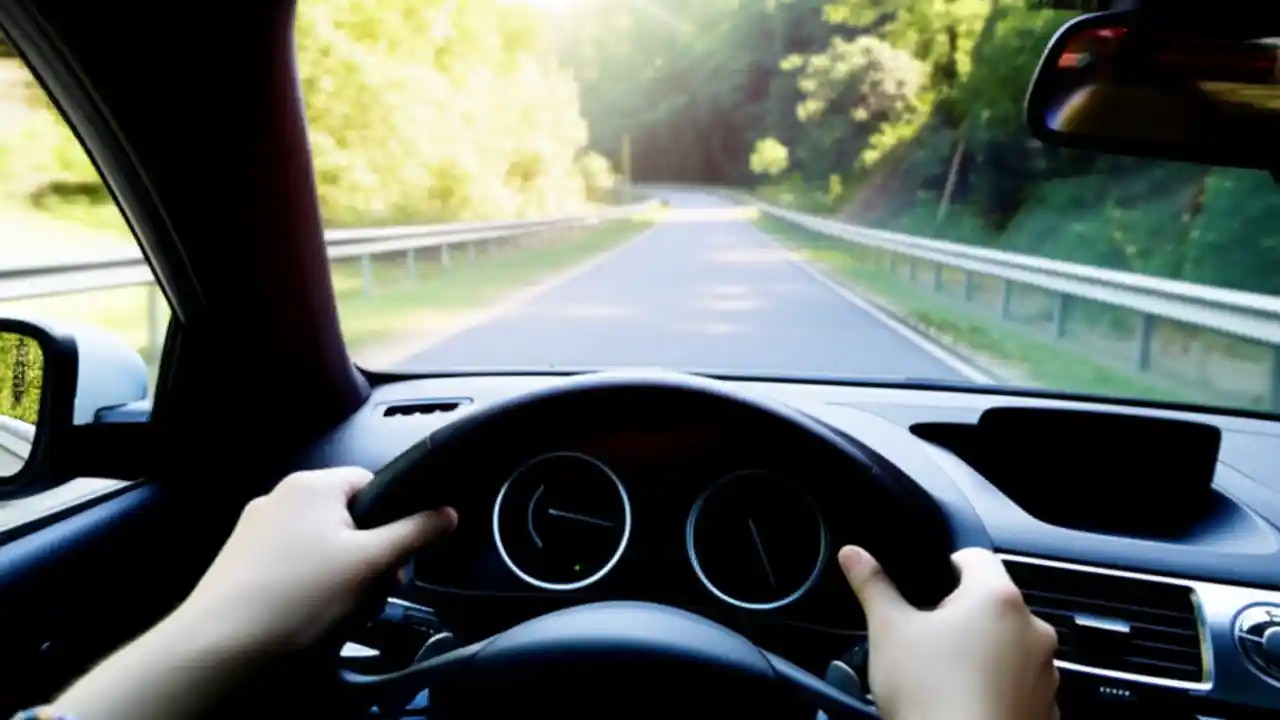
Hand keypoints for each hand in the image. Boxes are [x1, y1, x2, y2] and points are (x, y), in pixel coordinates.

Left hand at [54, 468, 456, 719]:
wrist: (222, 646)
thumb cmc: (299, 596)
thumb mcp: (371, 563)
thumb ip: (415, 533)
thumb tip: (448, 512)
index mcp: (312, 484)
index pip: (373, 485)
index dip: (394, 520)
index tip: (398, 558)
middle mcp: (281, 497)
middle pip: (348, 518)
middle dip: (367, 554)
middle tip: (373, 590)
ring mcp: (256, 530)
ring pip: (321, 545)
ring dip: (341, 574)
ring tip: (339, 609)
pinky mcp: (241, 562)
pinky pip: (293, 565)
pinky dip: (309, 586)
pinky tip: (308, 616)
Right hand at [839, 546, 1058, 719]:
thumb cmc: (927, 691)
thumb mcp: (888, 631)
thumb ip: (873, 585)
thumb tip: (853, 553)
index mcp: (997, 598)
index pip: (974, 557)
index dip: (944, 569)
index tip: (922, 597)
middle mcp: (1033, 630)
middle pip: (992, 604)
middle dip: (961, 617)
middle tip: (926, 642)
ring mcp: (1045, 673)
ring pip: (1009, 646)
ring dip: (983, 652)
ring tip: (945, 678)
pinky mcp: (1046, 709)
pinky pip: (1019, 685)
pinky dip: (997, 687)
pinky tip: (966, 703)